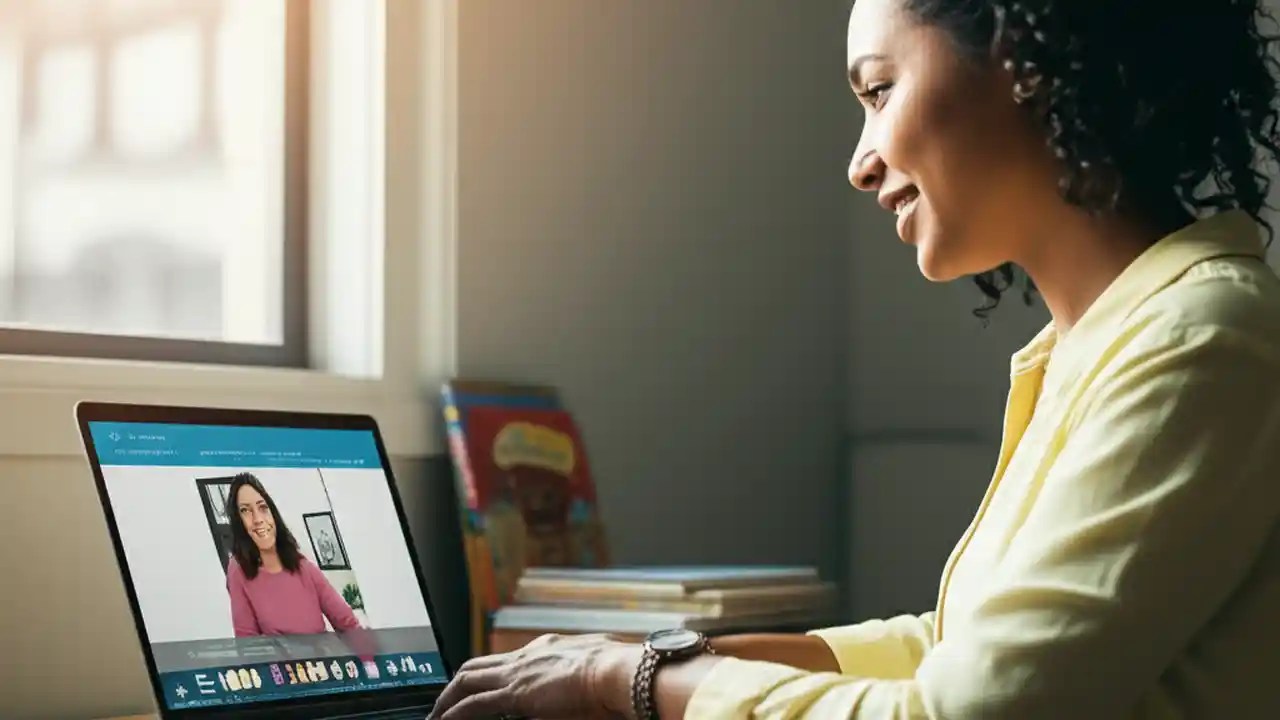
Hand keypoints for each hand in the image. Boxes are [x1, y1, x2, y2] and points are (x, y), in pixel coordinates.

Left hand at [428, 633, 642, 719]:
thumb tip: (582, 685)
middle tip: (446, 699)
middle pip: (479, 665)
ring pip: (468, 680)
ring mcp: (518, 673)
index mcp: (546, 648)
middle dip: (458, 682)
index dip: (491, 671)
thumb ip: (579, 674)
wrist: (615, 671)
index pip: (507, 659)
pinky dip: (455, 712)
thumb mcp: (594, 669)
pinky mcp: (515, 694)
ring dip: (448, 696)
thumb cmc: (615, 672)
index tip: (483, 684)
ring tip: (437, 713)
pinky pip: (474, 704)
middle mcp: (527, 655)